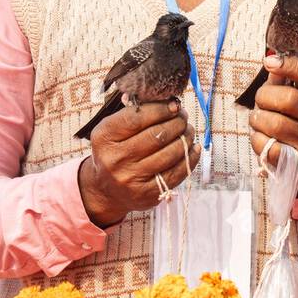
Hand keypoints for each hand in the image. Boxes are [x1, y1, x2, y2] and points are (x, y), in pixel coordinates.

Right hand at [78, 100, 197, 227]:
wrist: (106, 189)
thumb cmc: (114, 151)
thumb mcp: (112, 130)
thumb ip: (134, 114)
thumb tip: (170, 103)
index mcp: (104, 138)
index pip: (136, 119)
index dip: (160, 109)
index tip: (174, 105)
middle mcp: (115, 159)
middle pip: (156, 135)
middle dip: (176, 122)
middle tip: (183, 117)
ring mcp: (131, 179)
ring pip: (170, 153)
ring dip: (185, 138)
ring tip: (188, 130)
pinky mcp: (147, 194)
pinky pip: (177, 173)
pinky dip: (190, 157)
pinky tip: (194, 147)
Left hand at [247, 54, 297, 195]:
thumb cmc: (291, 121)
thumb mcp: (290, 98)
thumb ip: (280, 81)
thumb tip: (271, 60)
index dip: (288, 65)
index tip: (268, 62)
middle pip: (289, 99)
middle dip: (264, 97)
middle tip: (260, 102)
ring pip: (275, 123)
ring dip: (257, 120)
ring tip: (259, 121)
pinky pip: (268, 145)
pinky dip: (257, 140)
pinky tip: (262, 138)